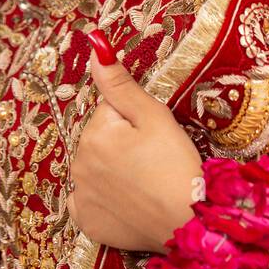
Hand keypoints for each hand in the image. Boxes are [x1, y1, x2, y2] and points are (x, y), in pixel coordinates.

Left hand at [67, 31, 202, 253]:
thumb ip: (120, 83)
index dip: (135, 122)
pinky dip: (106, 201)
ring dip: (114, 171)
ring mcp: (81, 197)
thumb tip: (95, 45)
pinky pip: (90, 202)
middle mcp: (79, 164)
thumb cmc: (178, 166)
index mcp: (94, 134)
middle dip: (122, 145)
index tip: (154, 139)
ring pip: (95, 169)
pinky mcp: (88, 223)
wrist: (190, 222)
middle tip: (154, 161)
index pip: (110, 112)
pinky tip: (130, 203)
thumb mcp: (154, 117)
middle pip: (100, 140)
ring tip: (146, 182)